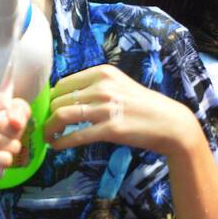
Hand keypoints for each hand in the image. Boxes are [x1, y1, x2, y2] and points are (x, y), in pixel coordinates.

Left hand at [44, 65, 199, 156]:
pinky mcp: (110, 129)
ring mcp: (106, 108)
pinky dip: (61, 141)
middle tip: (46, 126)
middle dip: (48, 115)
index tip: (49, 109)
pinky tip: (57, 146)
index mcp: (103, 73)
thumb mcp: (119, 85)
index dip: (51, 98)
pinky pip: (76, 135)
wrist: (171, 123)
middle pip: (59, 100)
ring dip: (49, 128)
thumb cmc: (143, 106)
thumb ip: (94, 87)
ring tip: (48, 136)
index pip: (62, 84)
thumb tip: (62, 97)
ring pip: (62, 115)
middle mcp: (103, 87)